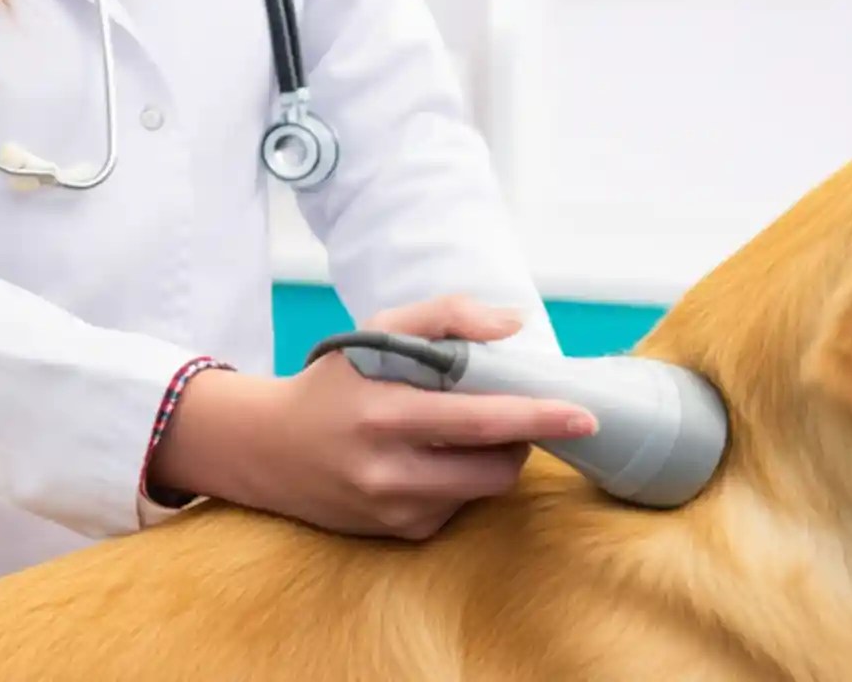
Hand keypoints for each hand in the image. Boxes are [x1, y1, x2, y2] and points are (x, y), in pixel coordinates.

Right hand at [148, 296, 597, 539]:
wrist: (266, 448)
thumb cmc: (334, 381)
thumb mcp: (377, 331)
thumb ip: (446, 316)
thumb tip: (515, 325)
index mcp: (385, 415)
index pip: (481, 421)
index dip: (539, 418)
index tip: (585, 416)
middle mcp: (388, 473)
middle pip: (494, 469)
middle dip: (522, 440)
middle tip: (514, 414)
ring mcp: (392, 512)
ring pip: (481, 490)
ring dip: (494, 460)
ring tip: (464, 433)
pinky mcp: (396, 534)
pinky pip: (457, 508)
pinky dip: (460, 482)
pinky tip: (429, 461)